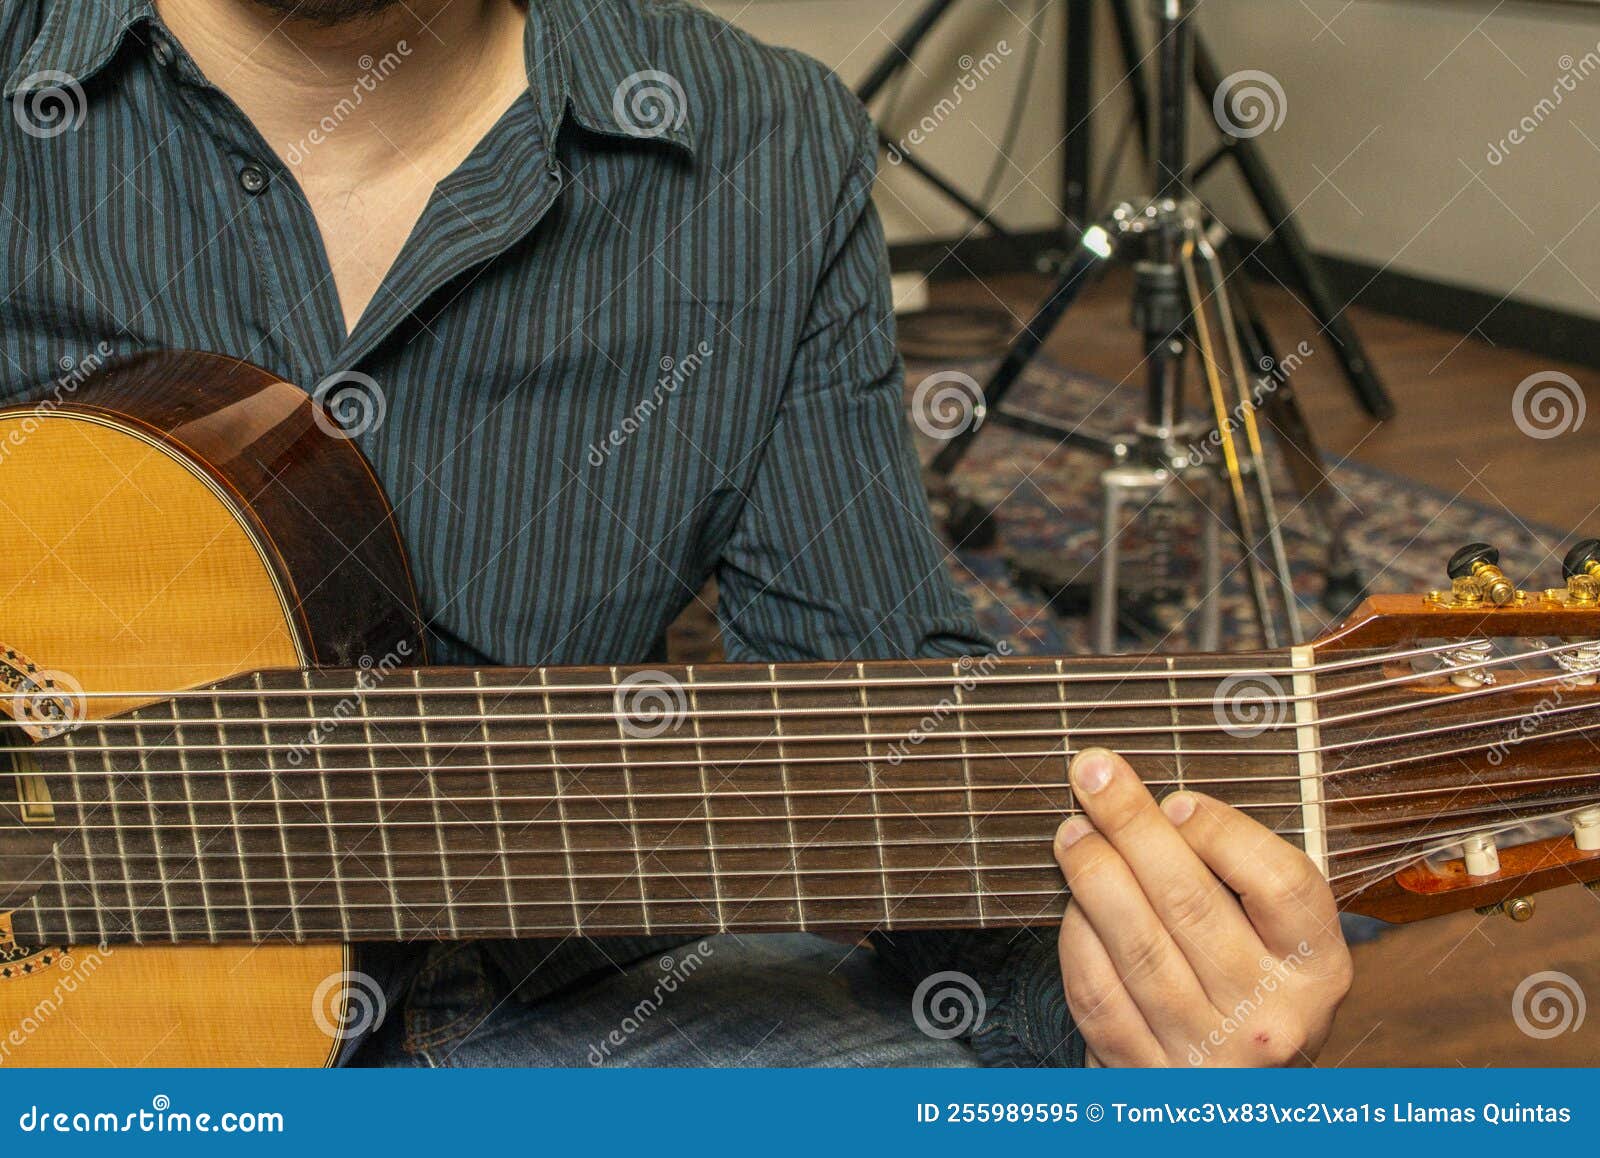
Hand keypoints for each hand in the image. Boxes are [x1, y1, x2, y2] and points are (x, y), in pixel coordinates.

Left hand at [1052, 748, 1351, 1066]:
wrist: (1238, 1109)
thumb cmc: (1250, 998)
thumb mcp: (1278, 945)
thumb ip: (1239, 884)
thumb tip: (1162, 808)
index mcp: (1318, 968)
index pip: (1279, 883)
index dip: (1220, 830)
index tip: (1176, 798)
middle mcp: (1271, 1016)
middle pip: (1192, 903)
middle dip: (1132, 826)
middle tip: (1093, 775)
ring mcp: (1210, 1054)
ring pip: (1139, 947)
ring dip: (1094, 876)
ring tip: (1073, 834)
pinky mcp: (1149, 1078)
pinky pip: (1100, 996)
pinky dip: (1078, 941)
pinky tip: (1073, 905)